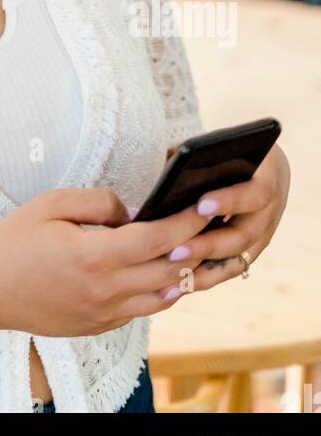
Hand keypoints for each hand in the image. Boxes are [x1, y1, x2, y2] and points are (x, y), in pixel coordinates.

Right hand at [0, 186, 214, 338]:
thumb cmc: (14, 241)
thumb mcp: (51, 204)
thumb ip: (98, 202)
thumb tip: (132, 211)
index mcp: (94, 255)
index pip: (157, 239)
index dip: (186, 223)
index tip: (204, 207)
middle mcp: (106, 290)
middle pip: (170, 272)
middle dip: (197, 249)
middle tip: (217, 228)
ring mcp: (104, 313)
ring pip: (163, 297)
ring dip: (187, 276)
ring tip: (207, 256)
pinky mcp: (99, 326)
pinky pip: (143, 310)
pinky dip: (163, 293)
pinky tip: (170, 277)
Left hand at [158, 142, 290, 299]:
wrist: (260, 169)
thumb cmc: (230, 152)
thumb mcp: (221, 149)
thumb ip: (198, 160)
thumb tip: (164, 172)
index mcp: (268, 181)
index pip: (254, 194)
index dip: (229, 202)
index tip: (200, 206)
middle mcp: (270, 215)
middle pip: (241, 237)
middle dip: (206, 245)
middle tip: (173, 251)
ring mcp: (262, 239)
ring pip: (234, 262)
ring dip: (201, 271)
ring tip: (168, 275)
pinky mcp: (249, 255)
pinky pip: (226, 272)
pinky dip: (201, 280)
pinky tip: (174, 286)